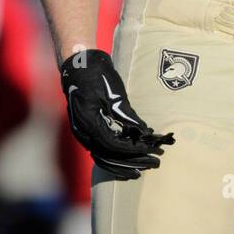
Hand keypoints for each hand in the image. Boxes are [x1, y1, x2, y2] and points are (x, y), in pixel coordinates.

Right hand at [60, 49, 173, 180]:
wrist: (79, 63)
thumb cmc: (96, 74)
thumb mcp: (114, 93)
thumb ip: (127, 115)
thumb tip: (144, 131)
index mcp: (88, 122)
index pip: (113, 145)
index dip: (134, 149)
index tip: (151, 150)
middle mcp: (82, 132)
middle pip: (108, 156)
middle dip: (132, 161)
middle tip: (154, 162)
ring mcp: (82, 132)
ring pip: (102, 158)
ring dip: (122, 165)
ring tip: (142, 169)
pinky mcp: (86, 130)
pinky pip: (98, 151)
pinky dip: (113, 159)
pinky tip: (127, 162)